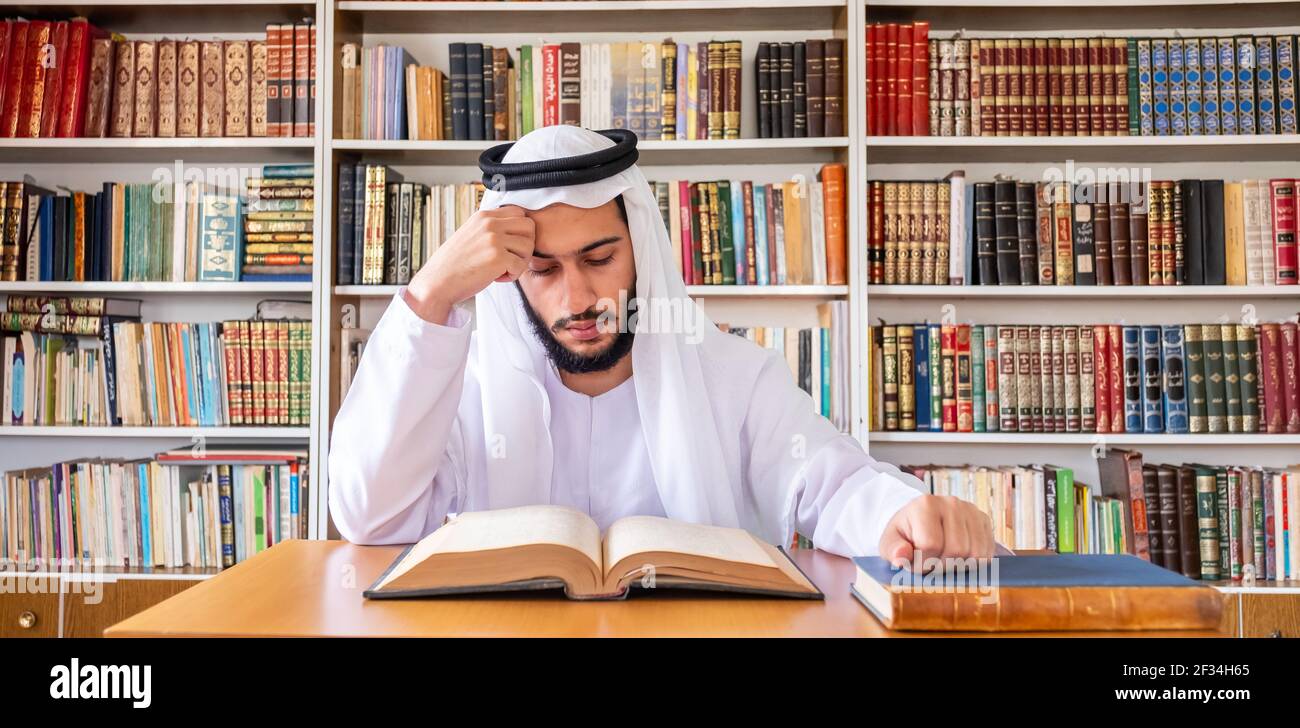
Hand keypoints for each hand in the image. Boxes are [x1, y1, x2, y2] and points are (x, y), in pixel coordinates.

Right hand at [404, 206, 535, 323]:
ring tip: (503, 270)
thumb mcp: (472, 234)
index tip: (509, 247)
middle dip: (525, 246)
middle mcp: (490, 223)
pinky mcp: (497, 257)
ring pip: (528, 246)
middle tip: (511, 259)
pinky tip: (497, 278)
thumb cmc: (455, 264)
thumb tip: (519, 231)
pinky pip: (521, 265)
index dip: (521, 232)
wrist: (437, 282)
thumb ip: (491, 228)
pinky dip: (513, 276)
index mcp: (484, 215)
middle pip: (530, 227)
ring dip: (520, 262)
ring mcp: (494, 239)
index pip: (520, 213)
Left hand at [878, 495, 994, 569]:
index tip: (916, 562)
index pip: (931, 545)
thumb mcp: (890, 541)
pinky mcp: (984, 520)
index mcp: (925, 505)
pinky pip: (987, 553)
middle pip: (956, 551)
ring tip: (943, 560)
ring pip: (975, 554)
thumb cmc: (905, 533)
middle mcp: (951, 503)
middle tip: (931, 563)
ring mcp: (971, 510)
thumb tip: (901, 557)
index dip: (923, 563)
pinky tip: (958, 558)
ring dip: (959, 566)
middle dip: (941, 566)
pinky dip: (973, 563)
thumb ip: (893, 550)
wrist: (921, 518)